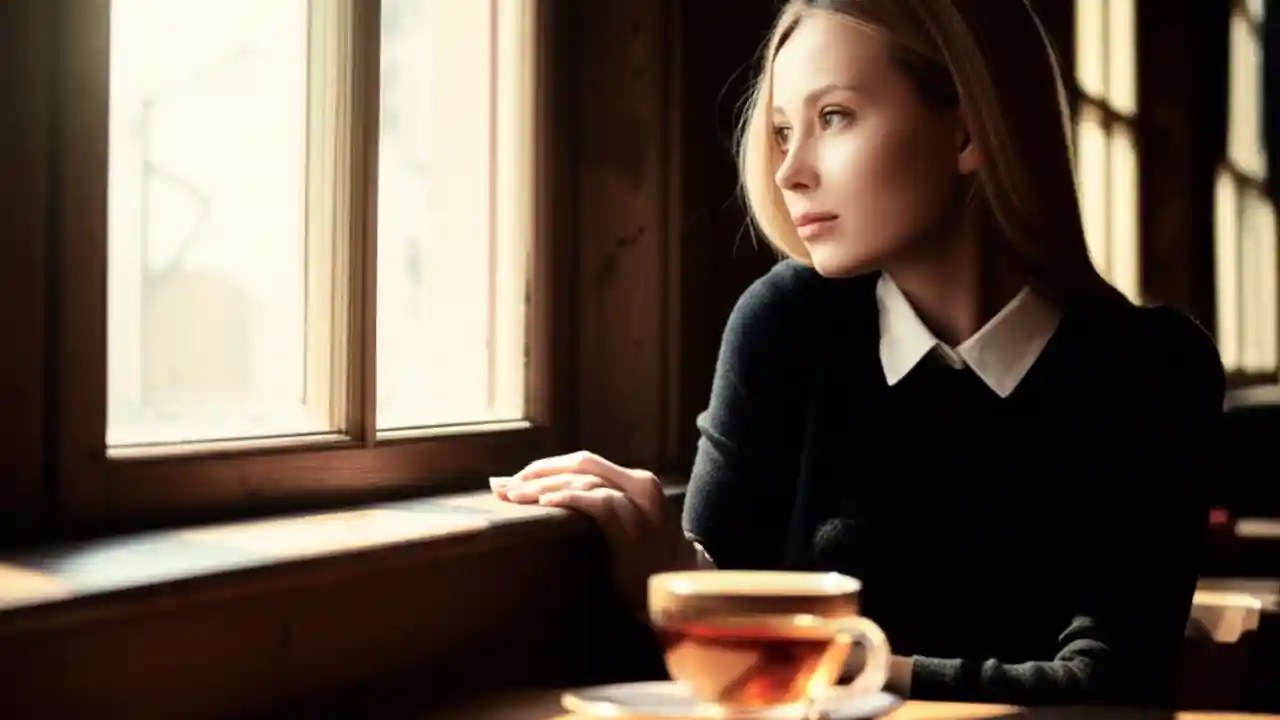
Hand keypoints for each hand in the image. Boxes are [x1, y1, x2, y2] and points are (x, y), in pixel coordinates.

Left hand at [492, 450, 697, 611]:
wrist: (680, 587)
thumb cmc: (643, 560)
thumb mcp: (624, 524)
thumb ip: (595, 506)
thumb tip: (541, 497)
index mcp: (635, 481)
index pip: (583, 463)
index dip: (545, 467)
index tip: (513, 479)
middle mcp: (638, 485)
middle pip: (580, 463)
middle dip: (538, 471)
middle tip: (504, 486)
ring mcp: (638, 503)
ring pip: (584, 480)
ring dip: (543, 486)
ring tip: (514, 496)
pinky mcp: (633, 524)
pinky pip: (597, 501)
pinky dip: (568, 498)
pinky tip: (545, 502)